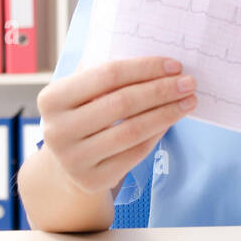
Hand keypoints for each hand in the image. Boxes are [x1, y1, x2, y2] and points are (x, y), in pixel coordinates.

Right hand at [35, 56, 197, 195]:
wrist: (65, 162)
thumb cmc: (82, 114)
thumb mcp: (81, 91)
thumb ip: (105, 73)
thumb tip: (157, 61)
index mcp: (52, 98)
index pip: (107, 74)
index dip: (144, 68)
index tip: (174, 65)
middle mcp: (57, 130)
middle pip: (122, 103)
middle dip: (161, 90)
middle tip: (188, 82)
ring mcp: (73, 159)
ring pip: (132, 130)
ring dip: (167, 113)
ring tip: (188, 101)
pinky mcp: (92, 179)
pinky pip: (135, 152)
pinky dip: (158, 134)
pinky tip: (171, 121)